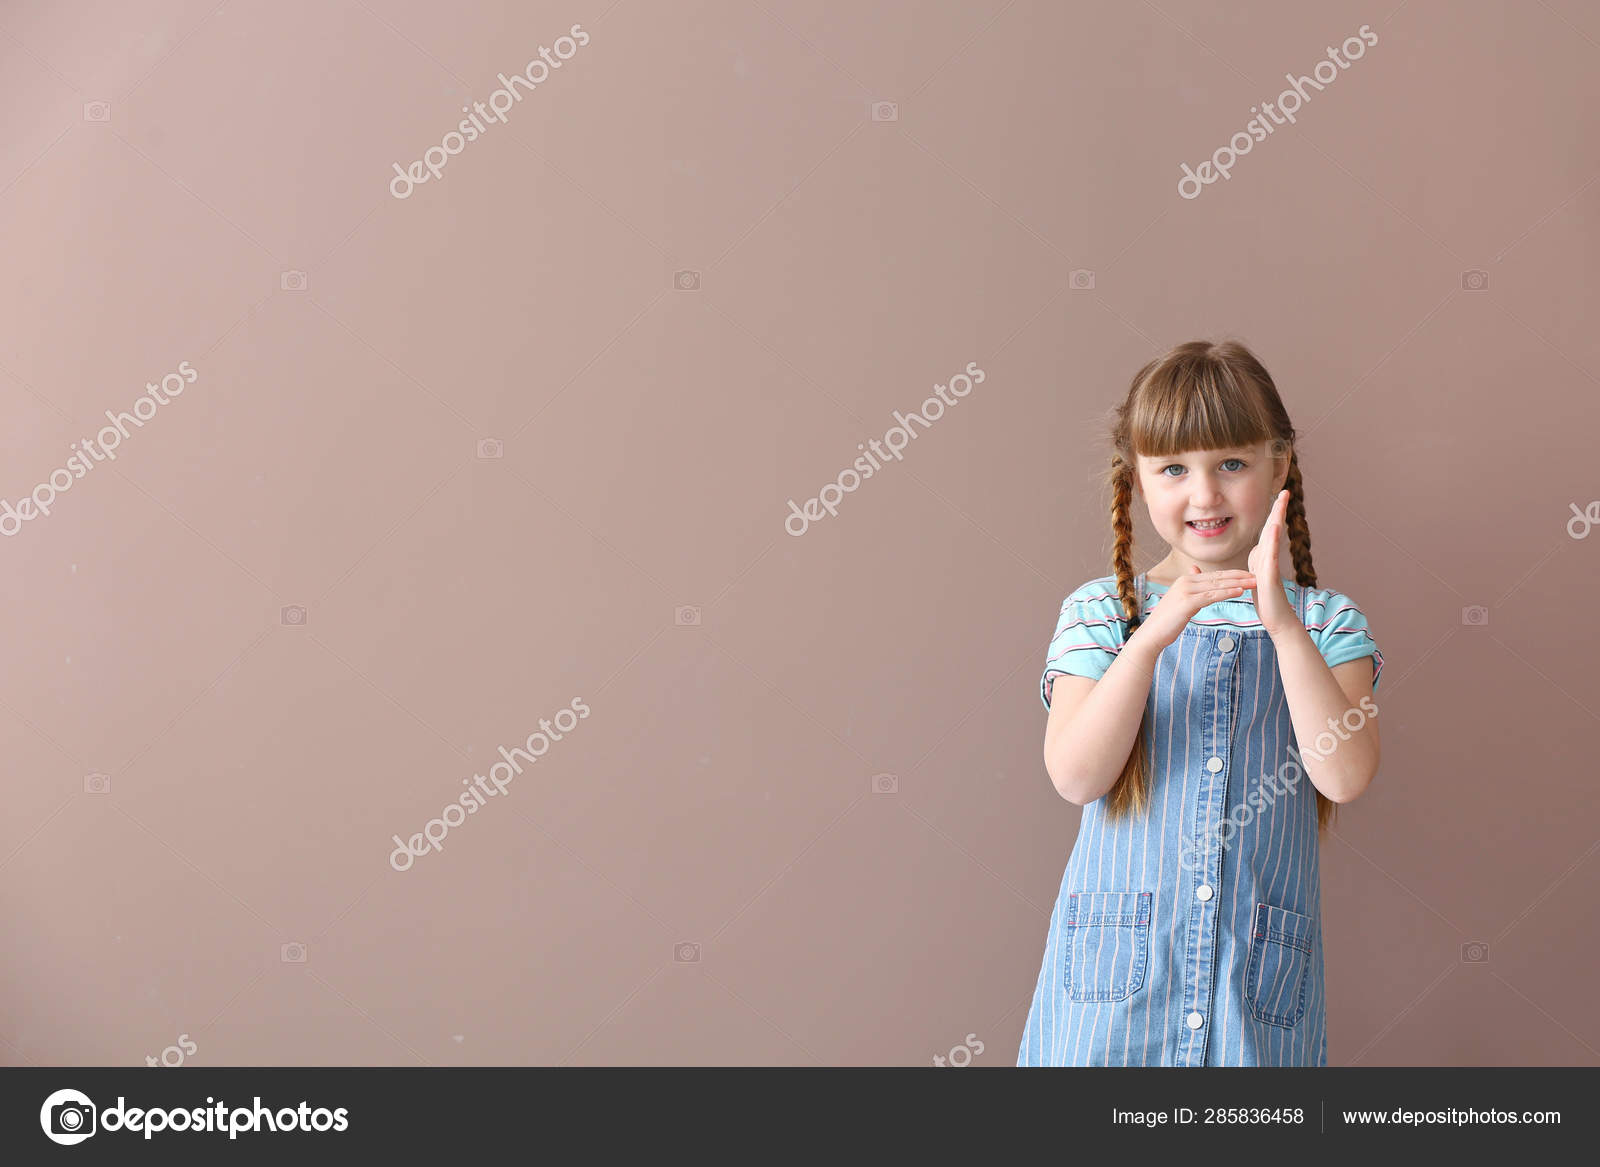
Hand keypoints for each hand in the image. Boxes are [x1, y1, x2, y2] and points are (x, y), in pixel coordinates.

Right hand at [1130, 565, 1257, 652]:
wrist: (1152, 635)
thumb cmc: (1167, 621)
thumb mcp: (1180, 600)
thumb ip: (1191, 587)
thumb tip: (1196, 571)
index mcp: (1186, 580)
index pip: (1215, 575)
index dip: (1234, 574)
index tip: (1250, 575)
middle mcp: (1185, 581)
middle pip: (1218, 577)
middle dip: (1240, 576)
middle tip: (1259, 575)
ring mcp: (1185, 590)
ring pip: (1217, 584)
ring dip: (1238, 582)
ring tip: (1254, 582)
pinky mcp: (1187, 602)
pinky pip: (1212, 596)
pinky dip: (1227, 592)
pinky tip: (1240, 591)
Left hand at [1247, 489, 1296, 635]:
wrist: (1277, 620)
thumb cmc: (1267, 600)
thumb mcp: (1256, 574)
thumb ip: (1258, 560)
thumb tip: (1259, 546)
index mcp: (1264, 556)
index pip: (1268, 529)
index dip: (1272, 513)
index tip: (1278, 495)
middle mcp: (1270, 558)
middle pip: (1274, 529)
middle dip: (1279, 510)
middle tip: (1285, 491)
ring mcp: (1271, 566)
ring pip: (1274, 539)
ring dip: (1277, 520)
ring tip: (1281, 503)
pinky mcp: (1271, 577)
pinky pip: (1271, 556)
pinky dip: (1273, 542)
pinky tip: (1275, 529)